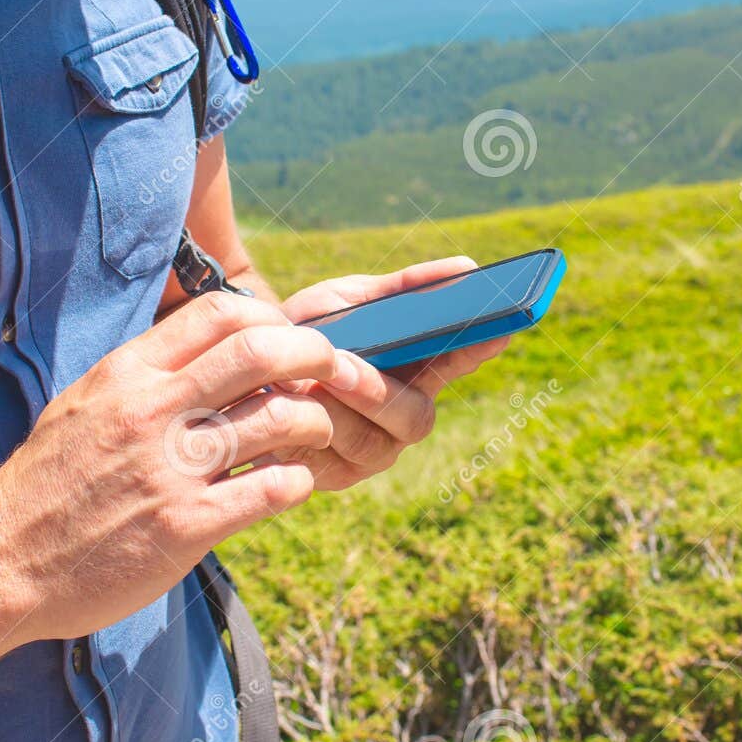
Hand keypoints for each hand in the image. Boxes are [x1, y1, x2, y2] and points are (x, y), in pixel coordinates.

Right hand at [0, 291, 357, 643]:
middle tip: (332, 371)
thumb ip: (145, 377)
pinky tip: (293, 485)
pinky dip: (299, 482)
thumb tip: (207, 353)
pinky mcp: (186, 527)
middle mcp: (151, 411)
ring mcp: (170, 470)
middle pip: (261, 353)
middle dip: (314, 355)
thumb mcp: (85, 404)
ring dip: (314, 421)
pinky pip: (271, 490)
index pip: (219, 313)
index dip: (271, 319)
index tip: (288, 339)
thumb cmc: (48, 484)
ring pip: (278, 418)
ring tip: (315, 432)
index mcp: (128, 374)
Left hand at [274, 257, 511, 491]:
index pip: (460, 360)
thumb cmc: (308, 329)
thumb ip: (400, 288)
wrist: (245, 366)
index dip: (478, 350)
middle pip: (415, 417)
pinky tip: (287, 408)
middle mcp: (403, 416)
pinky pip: (330, 464)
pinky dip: (309, 432)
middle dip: (376, 392)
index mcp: (418, 370)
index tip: (495, 329)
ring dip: (336, 411)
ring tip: (306, 381)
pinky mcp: (335, 475)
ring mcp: (371, 451)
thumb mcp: (347, 300)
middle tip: (339, 366)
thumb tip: (466, 266)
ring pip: (371, 443)